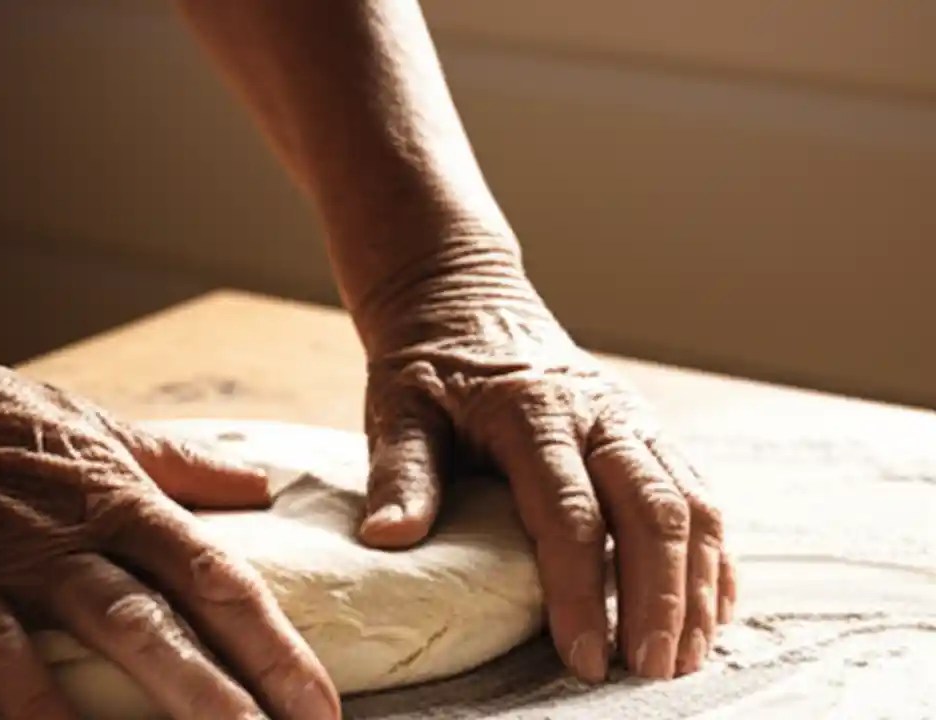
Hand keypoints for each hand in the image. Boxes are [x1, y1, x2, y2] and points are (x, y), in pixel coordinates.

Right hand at [0, 320, 338, 719]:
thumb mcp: (90, 426)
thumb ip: (178, 464)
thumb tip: (259, 488)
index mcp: (125, 495)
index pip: (221, 576)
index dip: (280, 642)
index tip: (322, 702)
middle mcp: (87, 532)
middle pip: (188, 613)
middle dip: (254, 682)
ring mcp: (19, 562)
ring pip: (120, 630)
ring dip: (183, 692)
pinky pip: (2, 654)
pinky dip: (39, 700)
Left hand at [352, 239, 735, 682]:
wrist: (465, 303)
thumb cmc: (427, 365)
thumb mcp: (398, 407)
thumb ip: (400, 471)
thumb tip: (388, 538)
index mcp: (534, 412)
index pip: (570, 514)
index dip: (581, 591)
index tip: (584, 660)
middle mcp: (601, 415)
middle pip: (654, 511)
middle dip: (661, 599)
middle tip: (653, 674)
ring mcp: (634, 421)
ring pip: (692, 504)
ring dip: (697, 585)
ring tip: (685, 658)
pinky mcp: (649, 432)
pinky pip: (699, 493)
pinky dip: (713, 554)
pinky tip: (713, 609)